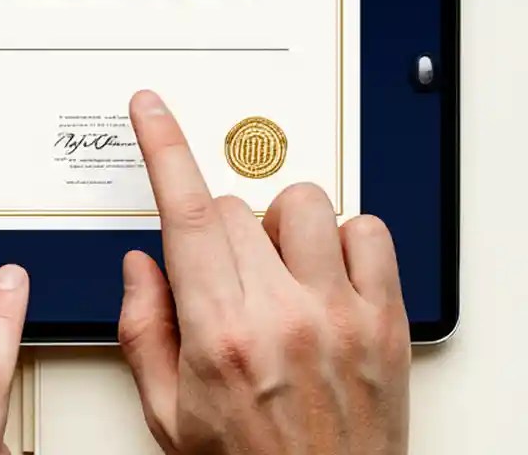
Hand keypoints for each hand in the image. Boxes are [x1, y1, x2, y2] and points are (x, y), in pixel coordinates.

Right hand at [119, 91, 410, 454]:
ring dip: (280, 226)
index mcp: (221, 336)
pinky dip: (344, 240)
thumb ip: (144, 332)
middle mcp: (284, 316)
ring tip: (278, 273)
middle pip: (238, 208)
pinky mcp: (385, 320)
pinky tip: (325, 274)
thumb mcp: (168, 417)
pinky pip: (368, 231)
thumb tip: (142, 267)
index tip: (151, 110)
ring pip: (303, 202)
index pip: (187, 214)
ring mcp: (340, 313)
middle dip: (218, 230)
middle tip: (222, 279)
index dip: (164, 148)